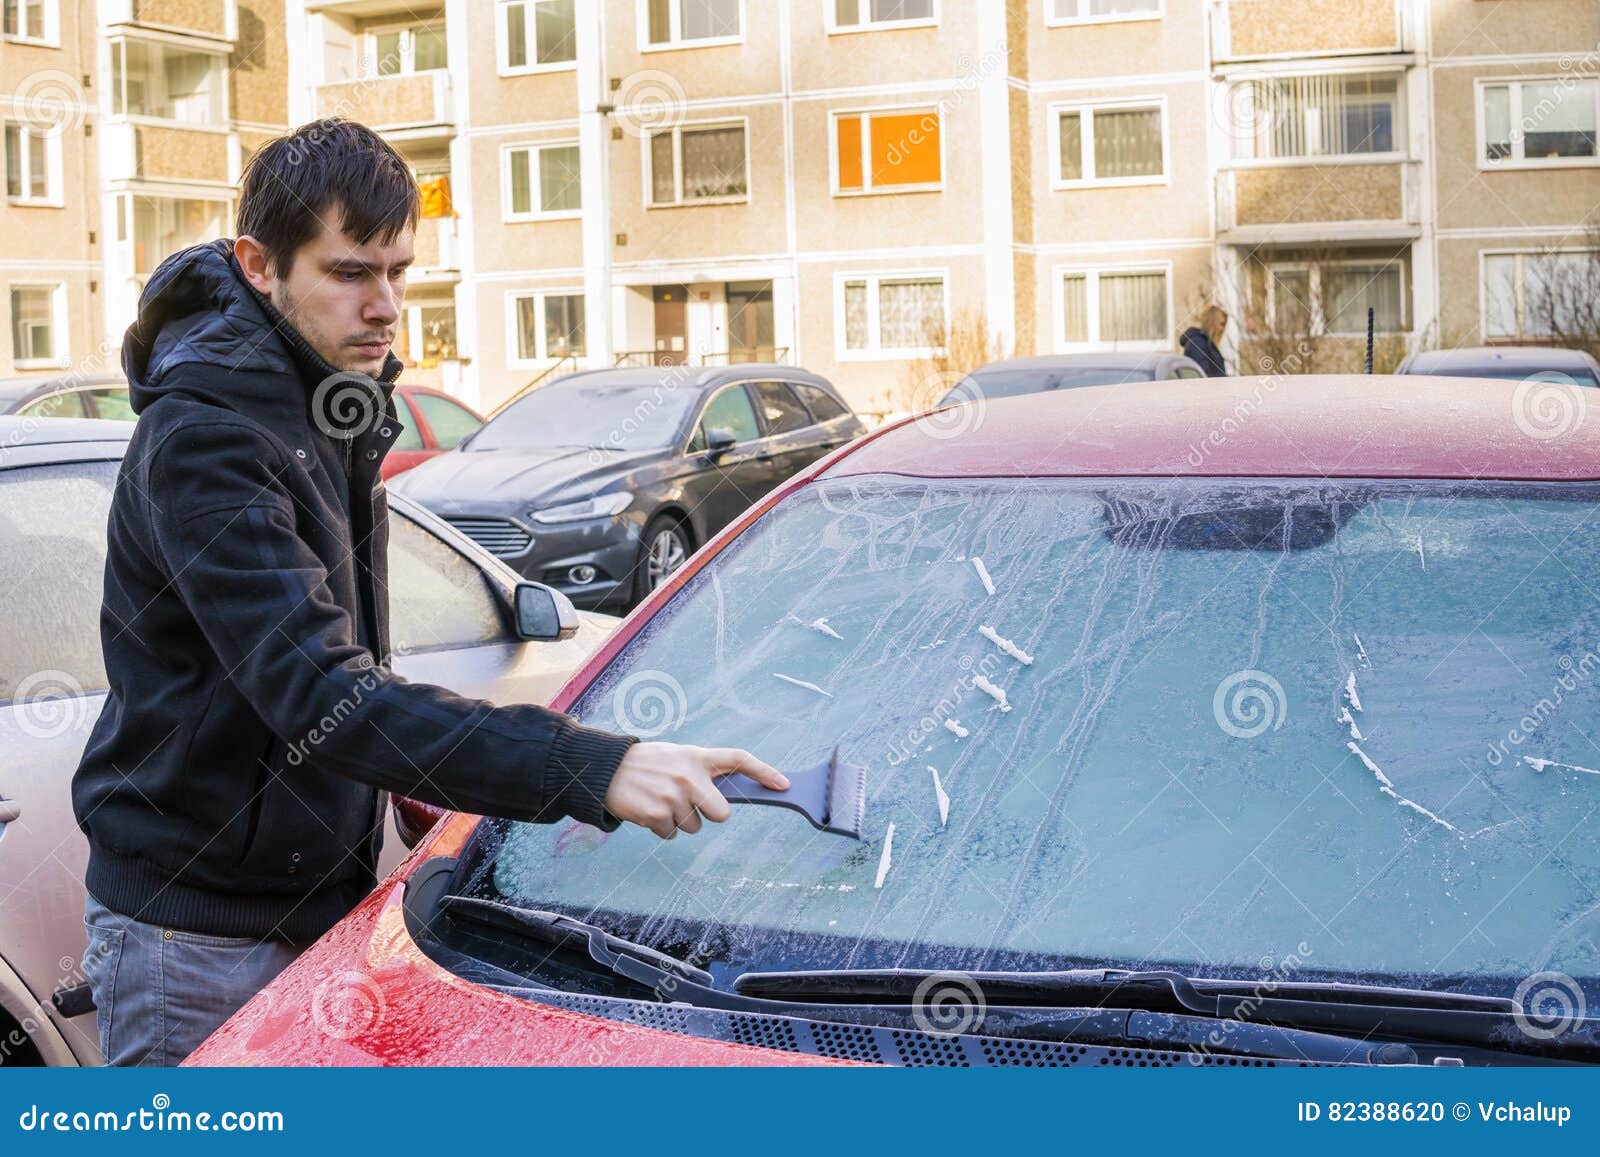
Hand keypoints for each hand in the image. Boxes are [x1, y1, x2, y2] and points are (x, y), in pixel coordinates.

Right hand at [603, 742, 788, 839]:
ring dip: (678, 819)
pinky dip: (661, 828)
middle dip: (708, 814)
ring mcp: (674, 796)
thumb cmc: (648, 764)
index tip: (784, 784)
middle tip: (687, 802)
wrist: (606, 769)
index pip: (738, 759)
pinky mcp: (658, 815)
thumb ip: (702, 771)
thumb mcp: (678, 756)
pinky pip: (672, 834)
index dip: (764, 771)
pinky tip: (647, 809)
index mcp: (697, 756)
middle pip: (722, 814)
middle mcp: (689, 775)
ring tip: (658, 799)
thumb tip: (727, 799)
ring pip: (694, 827)